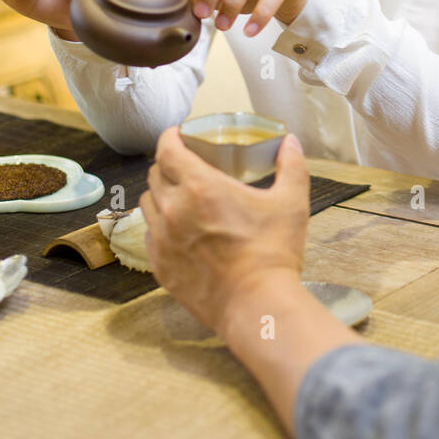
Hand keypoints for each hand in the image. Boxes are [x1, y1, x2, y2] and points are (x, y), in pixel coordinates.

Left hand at [139, 126, 310, 335]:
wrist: (256, 304)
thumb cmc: (272, 252)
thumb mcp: (291, 202)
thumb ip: (291, 166)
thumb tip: (290, 143)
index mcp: (200, 187)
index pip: (167, 150)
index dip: (170, 137)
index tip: (179, 134)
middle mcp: (173, 209)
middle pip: (154, 174)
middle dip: (167, 164)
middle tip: (187, 165)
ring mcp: (162, 240)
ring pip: (147, 205)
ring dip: (160, 195)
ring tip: (180, 197)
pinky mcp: (160, 266)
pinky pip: (150, 236)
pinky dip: (160, 226)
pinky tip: (180, 231)